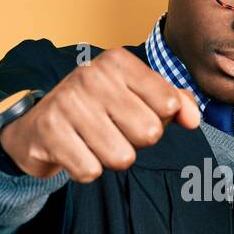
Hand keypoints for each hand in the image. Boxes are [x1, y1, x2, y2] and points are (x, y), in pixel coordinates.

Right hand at [1, 47, 200, 181]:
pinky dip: (87, 170)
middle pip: (150, 133)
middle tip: (113, 130)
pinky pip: (91, 171)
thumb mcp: (137, 96)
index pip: (169, 104)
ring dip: (112, 158)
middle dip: (136, 142)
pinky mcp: (49, 132)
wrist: (39, 126)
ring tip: (95, 142)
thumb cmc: (99, 110)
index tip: (138, 113)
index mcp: (118, 62)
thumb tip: (193, 119)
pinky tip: (76, 151)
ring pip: (122, 157)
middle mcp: (91, 76)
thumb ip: (174, 101)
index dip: (161, 119)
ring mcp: (67, 103)